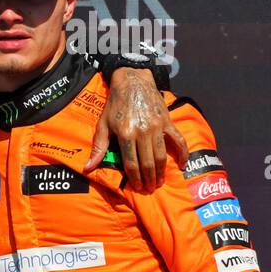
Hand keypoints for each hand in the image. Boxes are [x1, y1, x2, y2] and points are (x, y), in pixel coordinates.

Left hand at [87, 67, 187, 191]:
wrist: (133, 82)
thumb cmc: (115, 104)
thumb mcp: (103, 125)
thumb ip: (98, 147)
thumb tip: (88, 168)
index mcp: (125, 134)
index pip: (132, 163)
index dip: (135, 178)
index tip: (138, 188)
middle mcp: (142, 132)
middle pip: (147, 163)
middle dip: (149, 179)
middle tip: (150, 189)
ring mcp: (157, 127)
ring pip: (161, 155)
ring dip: (162, 171)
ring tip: (160, 182)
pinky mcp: (167, 122)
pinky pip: (178, 140)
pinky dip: (182, 153)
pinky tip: (182, 165)